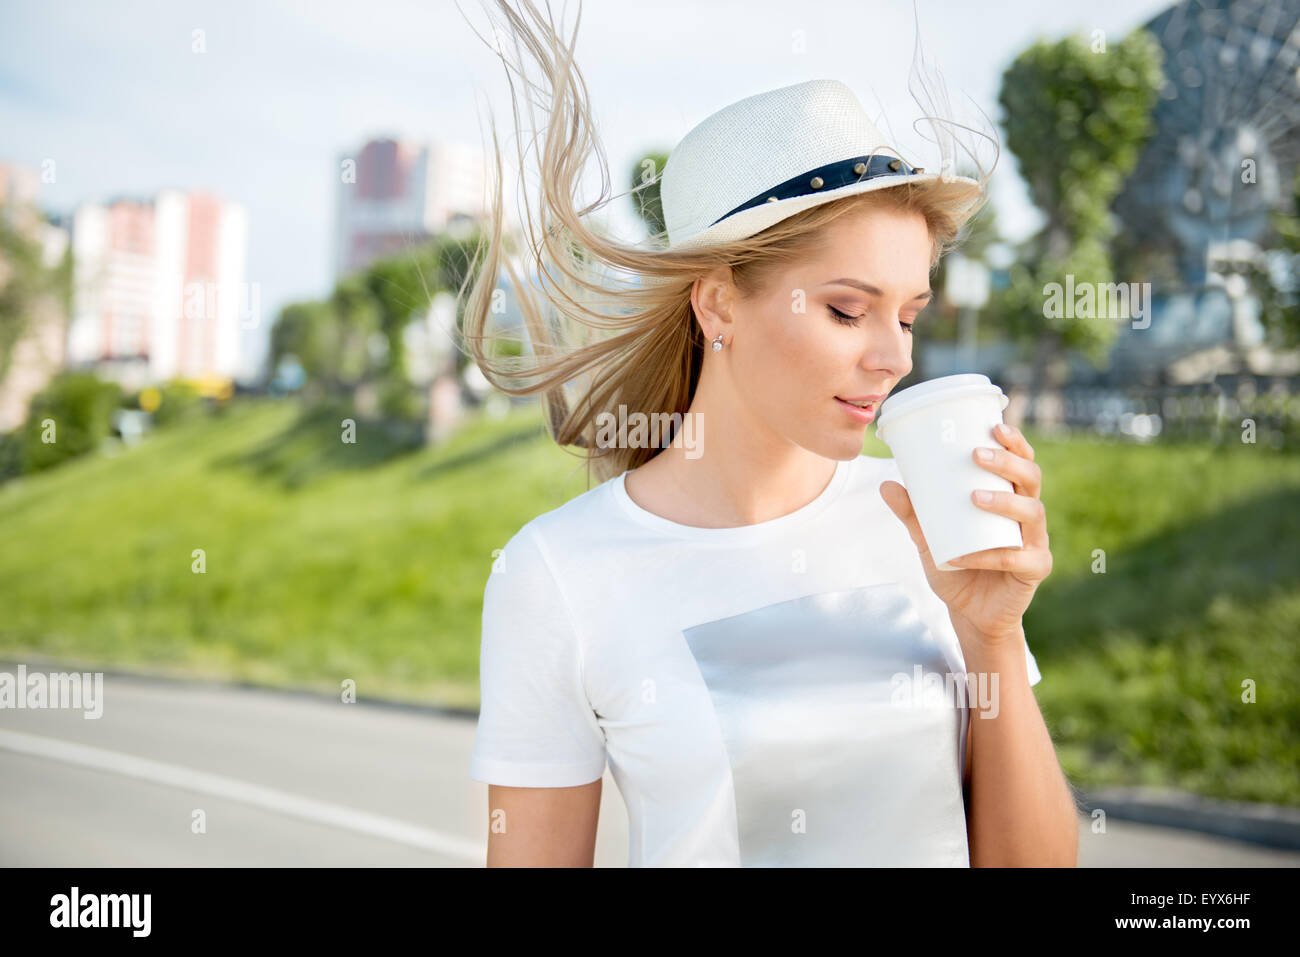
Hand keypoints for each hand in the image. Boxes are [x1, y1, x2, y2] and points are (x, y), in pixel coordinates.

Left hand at [879, 422, 1052, 646]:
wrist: (970, 614)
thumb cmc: (956, 566)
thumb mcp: (927, 538)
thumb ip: (912, 513)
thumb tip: (887, 483)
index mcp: (1010, 499)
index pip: (1021, 463)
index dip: (1015, 443)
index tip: (995, 426)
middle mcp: (1028, 516)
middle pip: (1031, 479)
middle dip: (1008, 463)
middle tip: (977, 455)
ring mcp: (1035, 543)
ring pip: (1032, 513)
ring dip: (1004, 502)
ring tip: (975, 497)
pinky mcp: (1034, 570)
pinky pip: (1016, 558)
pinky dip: (988, 555)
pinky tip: (963, 555)